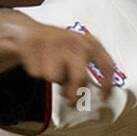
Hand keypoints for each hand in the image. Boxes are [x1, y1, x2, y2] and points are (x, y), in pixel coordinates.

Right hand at [0, 9, 117, 103]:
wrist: (29, 34)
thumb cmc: (59, 48)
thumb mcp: (79, 53)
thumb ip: (88, 70)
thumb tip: (97, 92)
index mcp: (89, 42)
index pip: (106, 64)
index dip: (107, 84)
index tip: (104, 97)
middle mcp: (75, 42)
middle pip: (79, 77)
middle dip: (74, 93)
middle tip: (72, 101)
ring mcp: (56, 45)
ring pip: (58, 78)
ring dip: (56, 82)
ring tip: (54, 74)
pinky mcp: (38, 51)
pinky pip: (43, 74)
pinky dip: (42, 74)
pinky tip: (41, 65)